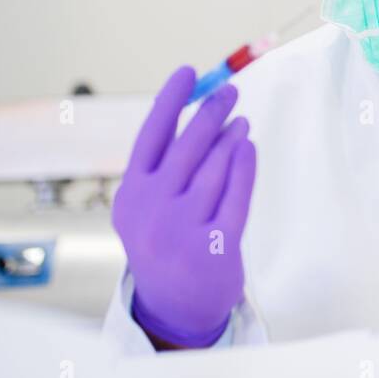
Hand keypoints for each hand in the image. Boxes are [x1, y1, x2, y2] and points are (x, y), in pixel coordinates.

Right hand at [111, 67, 256, 346]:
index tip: (188, 72)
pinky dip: (245, 165)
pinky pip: (237, 193)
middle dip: (211, 111)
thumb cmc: (164, 243)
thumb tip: (201, 111)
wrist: (175, 305)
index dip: (169, 100)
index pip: (150, 136)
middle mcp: (153, 210)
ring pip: (215, 167)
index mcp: (130, 196)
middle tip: (230, 90)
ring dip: (231, 137)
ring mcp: (184, 229)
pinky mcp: (216, 245)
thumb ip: (164, 167)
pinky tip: (248, 147)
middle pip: (188, 146)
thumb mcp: (147, 207)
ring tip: (240, 120)